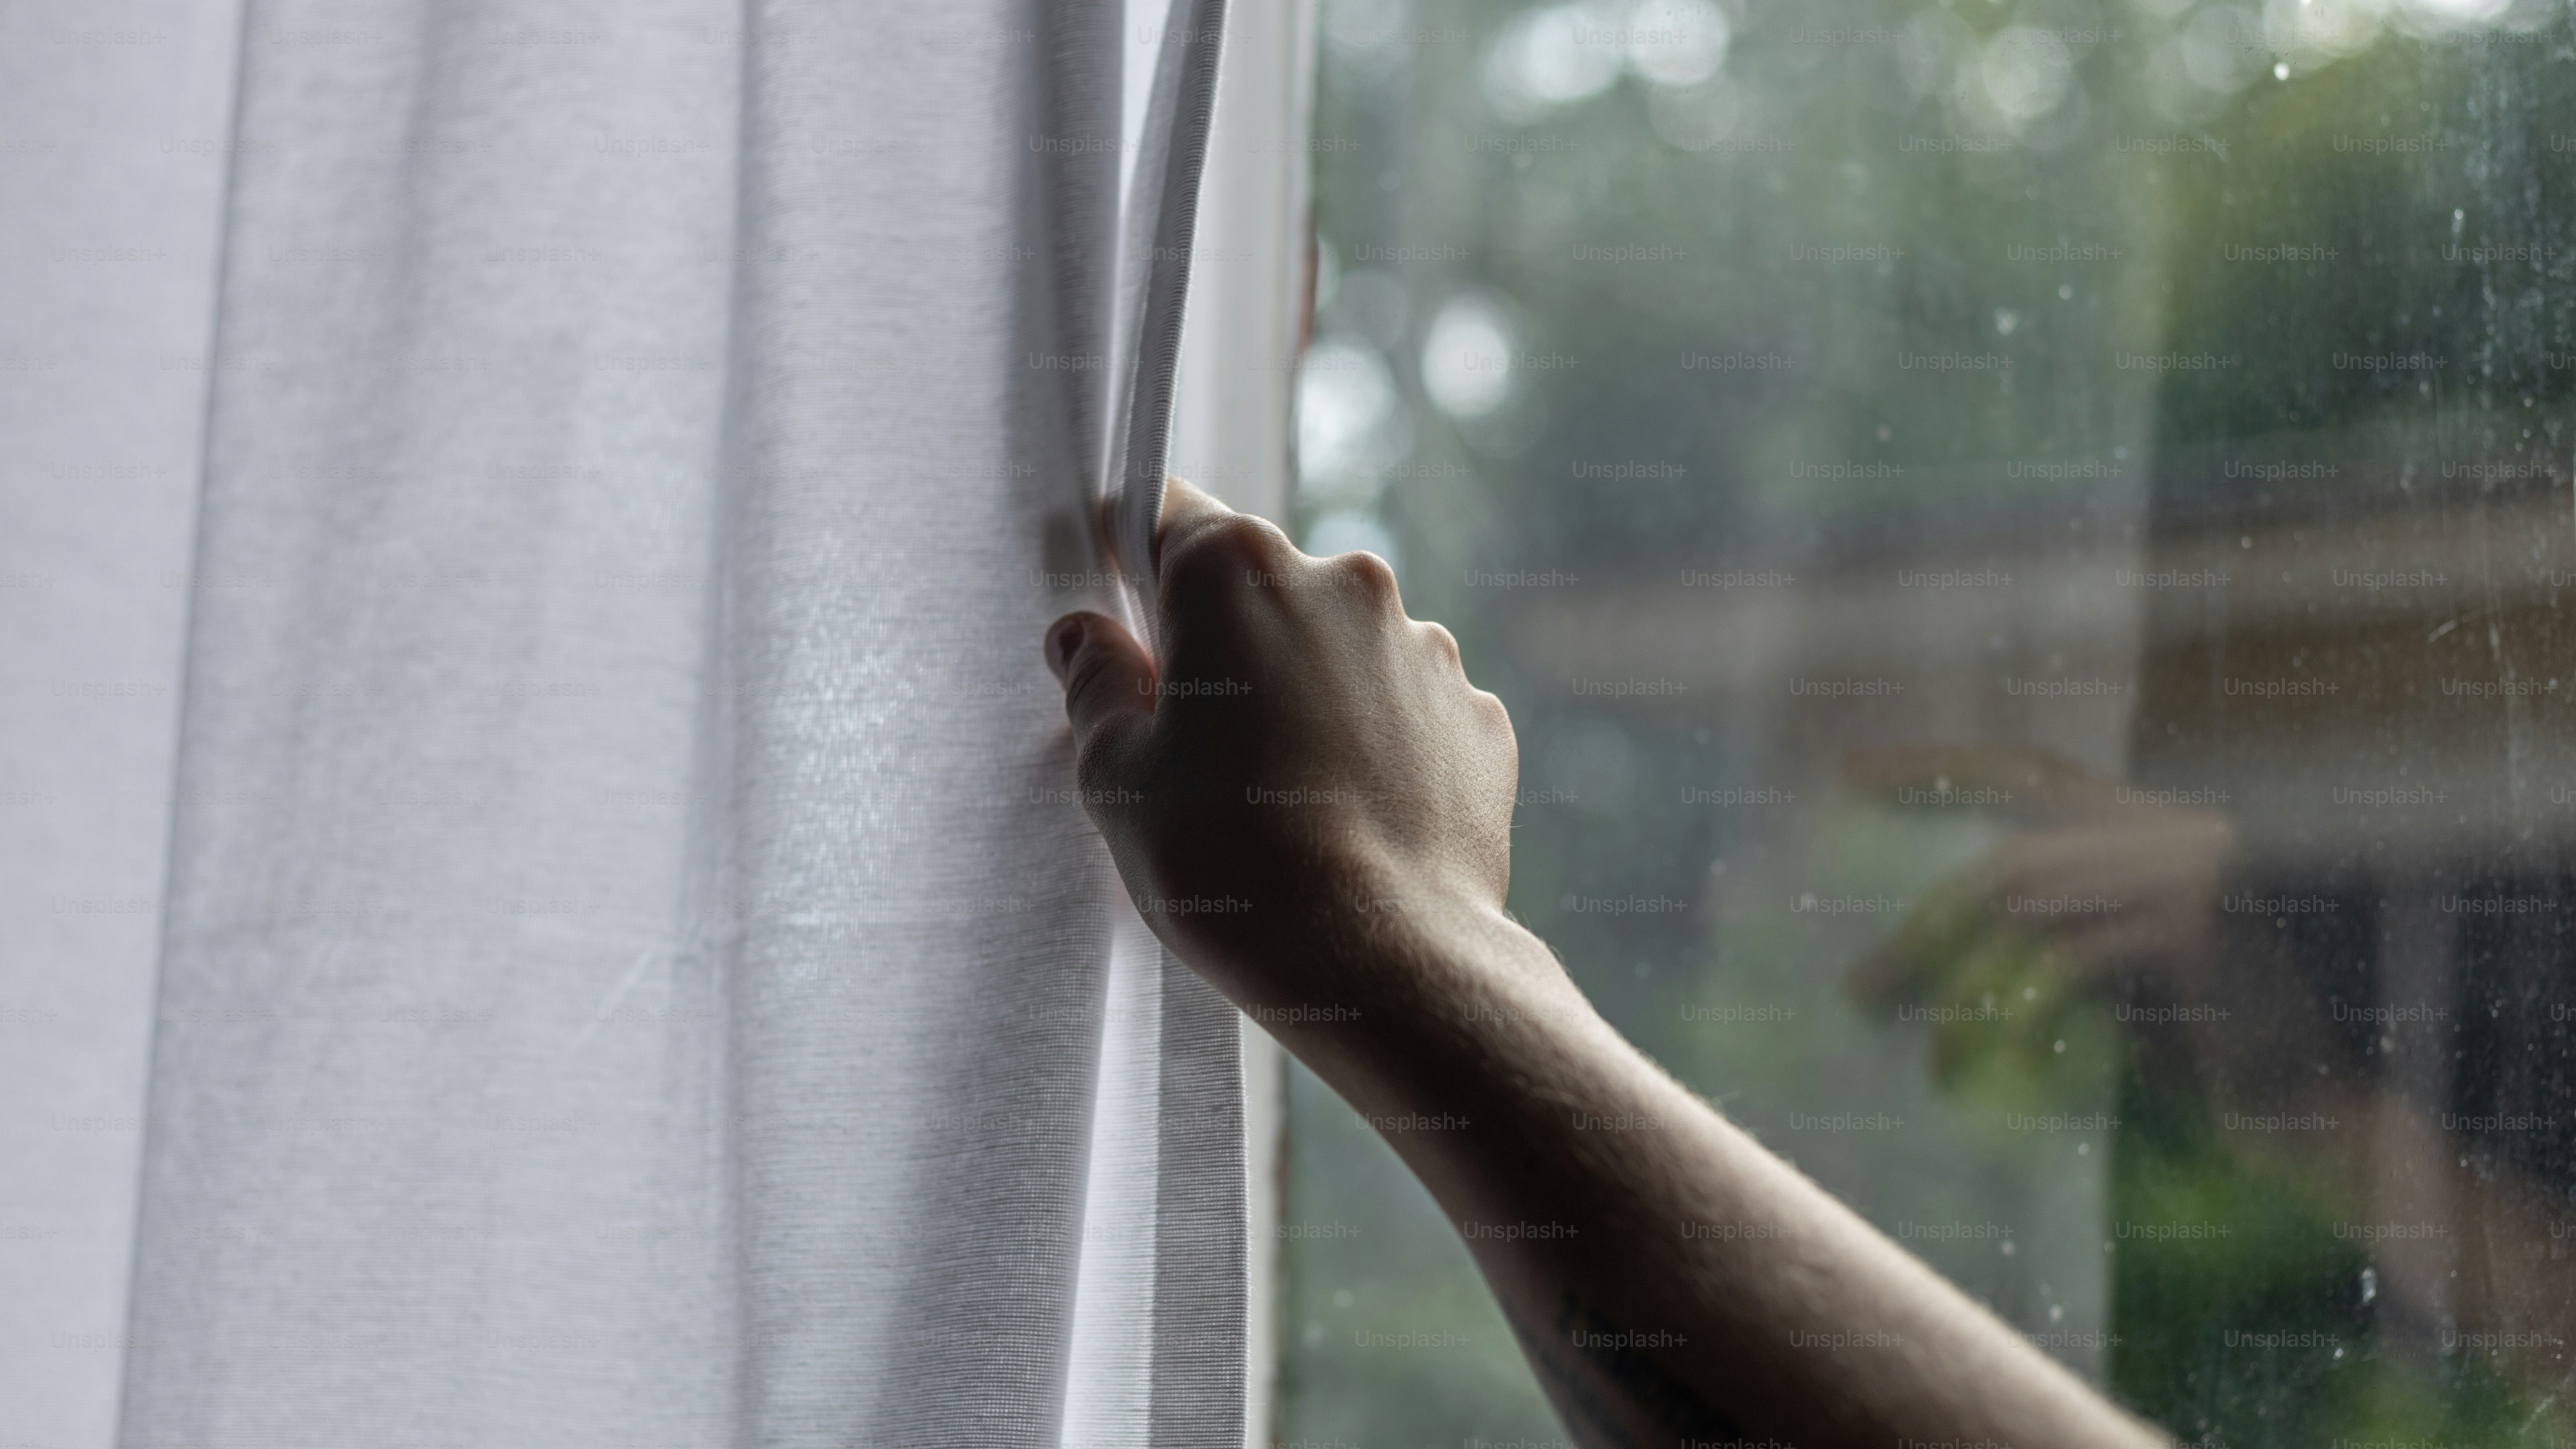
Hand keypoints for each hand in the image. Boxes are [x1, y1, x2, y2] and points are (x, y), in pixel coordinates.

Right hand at [1043, 479, 1520, 1014]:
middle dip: (1227, 651)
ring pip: (1338, 652)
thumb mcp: (1116, 778)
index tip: (1128, 631)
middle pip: (1260, 589)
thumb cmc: (1230, 862)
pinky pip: (1407, 712)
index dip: (1137, 573)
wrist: (1382, 962)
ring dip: (1306, 700)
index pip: (1167, 518)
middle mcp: (1343, 581)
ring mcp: (1423, 648)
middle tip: (1198, 750)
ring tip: (1282, 802)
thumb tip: (1086, 637)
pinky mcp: (1477, 716)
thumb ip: (1096, 687)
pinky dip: (1376, 749)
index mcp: (1237, 571)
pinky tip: (1350, 823)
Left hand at [1840, 745, 2234, 1082]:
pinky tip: (1992, 1060)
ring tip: (1924, 1060)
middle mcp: (2171, 829)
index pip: (2028, 767)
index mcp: (2153, 825)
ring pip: (2026, 908)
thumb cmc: (2210, 1059)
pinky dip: (2019, 1010)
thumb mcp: (2109, 983)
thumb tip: (1907, 961)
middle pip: (2007, 863)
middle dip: (1921, 930)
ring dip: (1957, 988)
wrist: (2318, 1116)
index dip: (1938, 765)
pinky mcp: (2199, 923)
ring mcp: (2190, 868)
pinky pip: (2071, 960)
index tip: (1845, 773)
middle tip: (1854, 995)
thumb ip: (2038, 940)